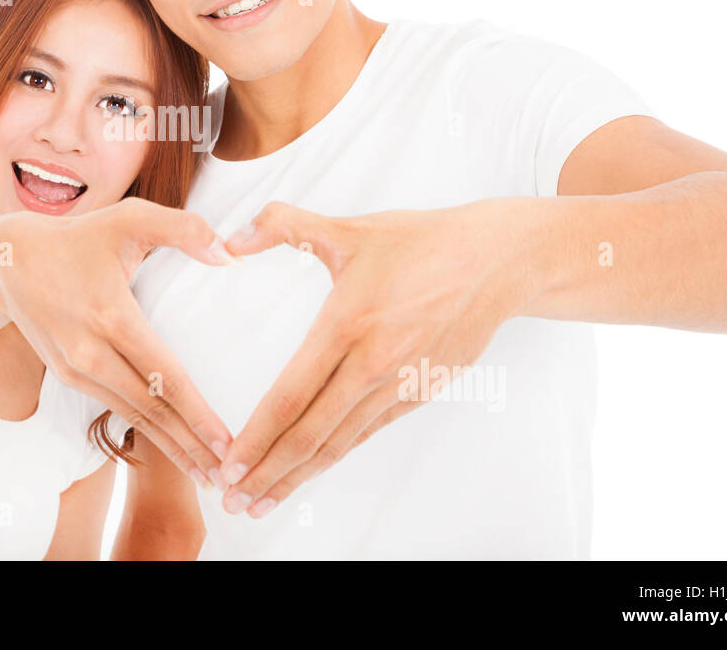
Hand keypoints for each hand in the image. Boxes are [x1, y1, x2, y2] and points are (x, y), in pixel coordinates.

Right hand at [0, 196, 237, 486]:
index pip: (164, 377)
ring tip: (207, 474)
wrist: (7, 261)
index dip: (197, 414)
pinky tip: (171, 447)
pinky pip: (115, 408)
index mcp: (111, 316)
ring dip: (170, 447)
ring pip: (132, 416)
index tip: (228, 442)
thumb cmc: (78, 237)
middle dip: (190, 446)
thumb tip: (230, 256)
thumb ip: (183, 228)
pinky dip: (146, 431)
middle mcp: (90, 351)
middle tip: (229, 476)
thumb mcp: (130, 218)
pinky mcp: (67, 375)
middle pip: (151, 409)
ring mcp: (75, 368)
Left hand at [216, 197, 541, 516]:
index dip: (258, 435)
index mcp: (348, 324)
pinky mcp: (419, 391)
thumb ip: (283, 226)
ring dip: (299, 474)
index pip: (292, 394)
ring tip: (264, 499)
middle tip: (233, 500)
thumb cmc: (422, 242)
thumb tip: (230, 239)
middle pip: (311, 433)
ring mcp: (399, 382)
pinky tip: (313, 470)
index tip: (230, 464)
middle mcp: (373, 363)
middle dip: (269, 471)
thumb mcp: (348, 229)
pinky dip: (337, 456)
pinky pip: (369, 432)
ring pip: (340, 441)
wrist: (496, 261)